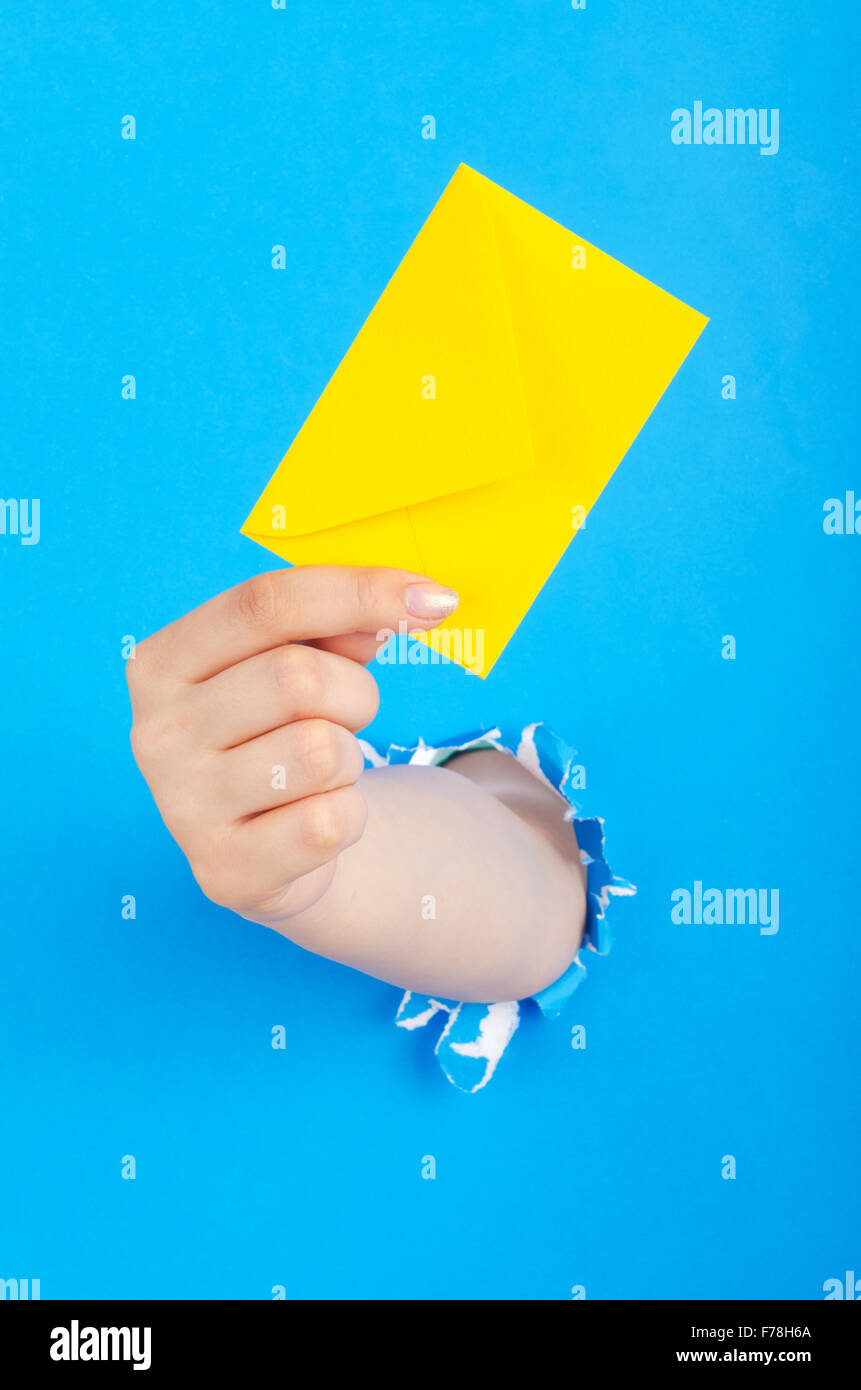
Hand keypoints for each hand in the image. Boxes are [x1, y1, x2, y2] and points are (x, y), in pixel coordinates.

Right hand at [127, 566, 458, 921]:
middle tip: (350, 715)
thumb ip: (342, 624)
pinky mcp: (226, 871)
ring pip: (321, 752)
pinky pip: (330, 823)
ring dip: (350, 759)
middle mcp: (156, 732)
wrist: (267, 849)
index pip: (265, 603)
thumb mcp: (302, 663)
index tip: (436, 599)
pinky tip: (317, 819)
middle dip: (355, 693)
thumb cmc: (281, 733)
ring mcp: (184, 807)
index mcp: (163, 662)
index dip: (359, 591)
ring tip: (324, 772)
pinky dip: (349, 817)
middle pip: (299, 677)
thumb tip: (413, 600)